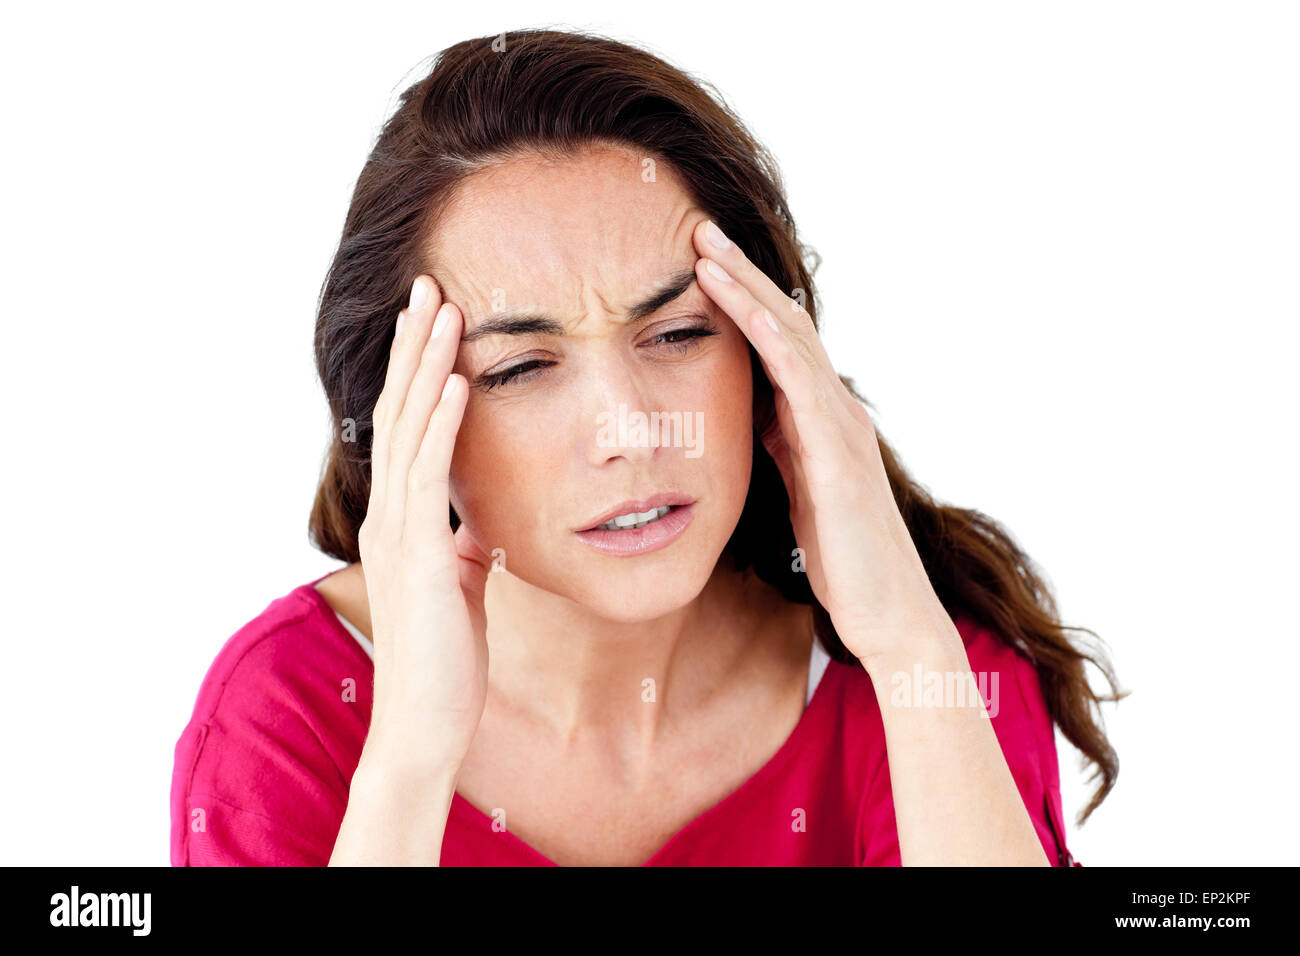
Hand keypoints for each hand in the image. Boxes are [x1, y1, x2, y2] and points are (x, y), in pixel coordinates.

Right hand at [356, 275, 490, 776]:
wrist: (425, 722)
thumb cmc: (445, 656)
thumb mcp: (458, 581)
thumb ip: (463, 540)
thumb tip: (479, 516)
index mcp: (400, 518)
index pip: (406, 428)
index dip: (418, 371)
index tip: (436, 320)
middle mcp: (389, 513)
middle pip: (400, 411)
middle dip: (416, 346)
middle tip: (429, 285)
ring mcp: (398, 531)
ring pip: (410, 429)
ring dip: (428, 365)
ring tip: (443, 308)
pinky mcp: (418, 555)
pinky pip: (430, 475)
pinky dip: (444, 422)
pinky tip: (458, 380)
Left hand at [693, 220, 953, 661]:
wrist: (887, 610)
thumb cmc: (842, 554)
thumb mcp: (799, 487)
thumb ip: (782, 444)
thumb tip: (754, 411)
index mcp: (818, 418)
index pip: (776, 343)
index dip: (739, 300)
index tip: (698, 263)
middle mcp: (833, 409)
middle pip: (784, 324)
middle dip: (741, 276)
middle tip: (699, 230)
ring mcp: (839, 426)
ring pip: (792, 341)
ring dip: (749, 292)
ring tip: (707, 253)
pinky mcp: (837, 455)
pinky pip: (802, 385)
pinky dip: (773, 342)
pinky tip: (747, 312)